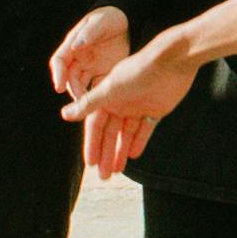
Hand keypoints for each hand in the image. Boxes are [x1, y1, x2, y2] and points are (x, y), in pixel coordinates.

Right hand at [48, 5, 133, 103]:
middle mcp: (77, 59)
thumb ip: (89, 33)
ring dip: (83, 97)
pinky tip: (104, 104)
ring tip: (91, 108)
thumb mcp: (101, 22)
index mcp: (72, 45)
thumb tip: (74, 46)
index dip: (57, 75)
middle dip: (72, 90)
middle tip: (80, 102)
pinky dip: (98, 96)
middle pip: (69, 78)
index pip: (59, 61)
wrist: (125, 22)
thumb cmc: (109, 18)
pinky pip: (96, 87)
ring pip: (81, 86)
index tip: (59, 87)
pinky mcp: (101, 74)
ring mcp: (89, 68)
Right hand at [63, 29, 200, 182]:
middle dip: (106, 154)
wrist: (172, 61)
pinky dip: (139, 142)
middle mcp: (120, 102)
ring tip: (116, 171)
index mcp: (107, 96)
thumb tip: (65, 114)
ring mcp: (137, 106)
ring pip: (126, 134)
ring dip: (120, 152)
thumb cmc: (138, 70)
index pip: (96, 125)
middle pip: (110, 133)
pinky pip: (144, 129)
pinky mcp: (155, 109)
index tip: (90, 163)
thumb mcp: (110, 89)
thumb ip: (89, 103)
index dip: (92, 144)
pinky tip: (133, 156)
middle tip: (103, 176)